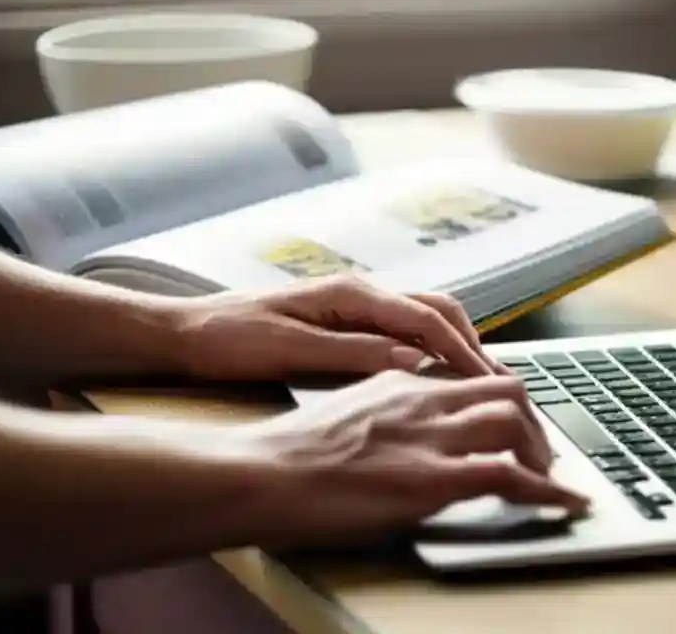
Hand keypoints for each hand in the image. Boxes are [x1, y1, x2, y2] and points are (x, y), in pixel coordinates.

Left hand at [173, 275, 505, 381]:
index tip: (487, 382)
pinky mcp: (344, 321)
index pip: (426, 318)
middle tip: (495, 383)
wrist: (181, 333)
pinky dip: (430, 347)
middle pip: (437, 308)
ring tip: (475, 381)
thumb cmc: (226, 341)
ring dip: (455, 342)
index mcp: (350, 294)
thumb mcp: (290, 350)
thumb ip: (354, 353)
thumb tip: (413, 359)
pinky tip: (433, 374)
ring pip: (424, 315)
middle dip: (472, 342)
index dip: (462, 351)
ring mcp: (352, 305)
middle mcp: (358, 292)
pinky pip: (403, 329)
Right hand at [243, 370, 583, 541]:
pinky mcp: (433, 477)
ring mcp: (430, 436)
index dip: (504, 401)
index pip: (472, 377)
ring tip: (553, 481)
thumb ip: (384, 411)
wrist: (260, 472)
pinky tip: (565, 504)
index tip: (516, 422)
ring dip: (544, 453)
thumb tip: (407, 431)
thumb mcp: (345, 412)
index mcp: (400, 380)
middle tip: (543, 453)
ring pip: (515, 421)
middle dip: (534, 421)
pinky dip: (547, 491)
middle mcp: (423, 398)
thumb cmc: (287, 454)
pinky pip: (510, 475)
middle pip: (506, 390)